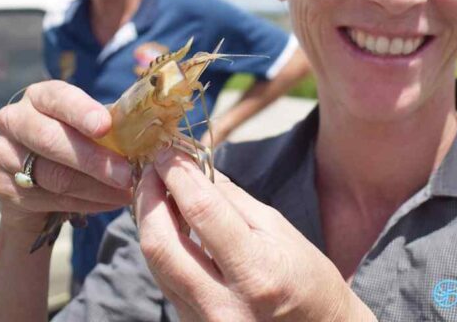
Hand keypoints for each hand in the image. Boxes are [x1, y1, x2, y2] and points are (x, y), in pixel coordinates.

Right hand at [0, 80, 133, 233]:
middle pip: (51, 140)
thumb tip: (148, 128)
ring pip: (53, 175)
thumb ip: (109, 125)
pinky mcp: (5, 188)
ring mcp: (4, 154)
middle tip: (126, 175)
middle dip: (93, 160)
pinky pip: (50, 200)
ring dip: (96, 188)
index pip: (58, 98)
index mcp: (40, 96)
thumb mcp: (88, 128)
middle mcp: (15, 119)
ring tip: (126, 193)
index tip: (105, 126)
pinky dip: (87, 203)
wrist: (36, 183)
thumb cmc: (74, 144)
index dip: (81, 112)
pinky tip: (109, 203)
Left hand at [135, 149, 375, 321]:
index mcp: (256, 273)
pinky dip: (161, 246)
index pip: (202, 213)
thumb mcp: (279, 231)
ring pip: (155, 264)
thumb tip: (194, 168)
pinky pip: (164, 280)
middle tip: (151, 169)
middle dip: (149, 198)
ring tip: (155, 190)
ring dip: (149, 221)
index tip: (166, 151)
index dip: (178, 175)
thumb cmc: (307, 279)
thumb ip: (232, 201)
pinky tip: (166, 223)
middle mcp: (223, 305)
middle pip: (161, 244)